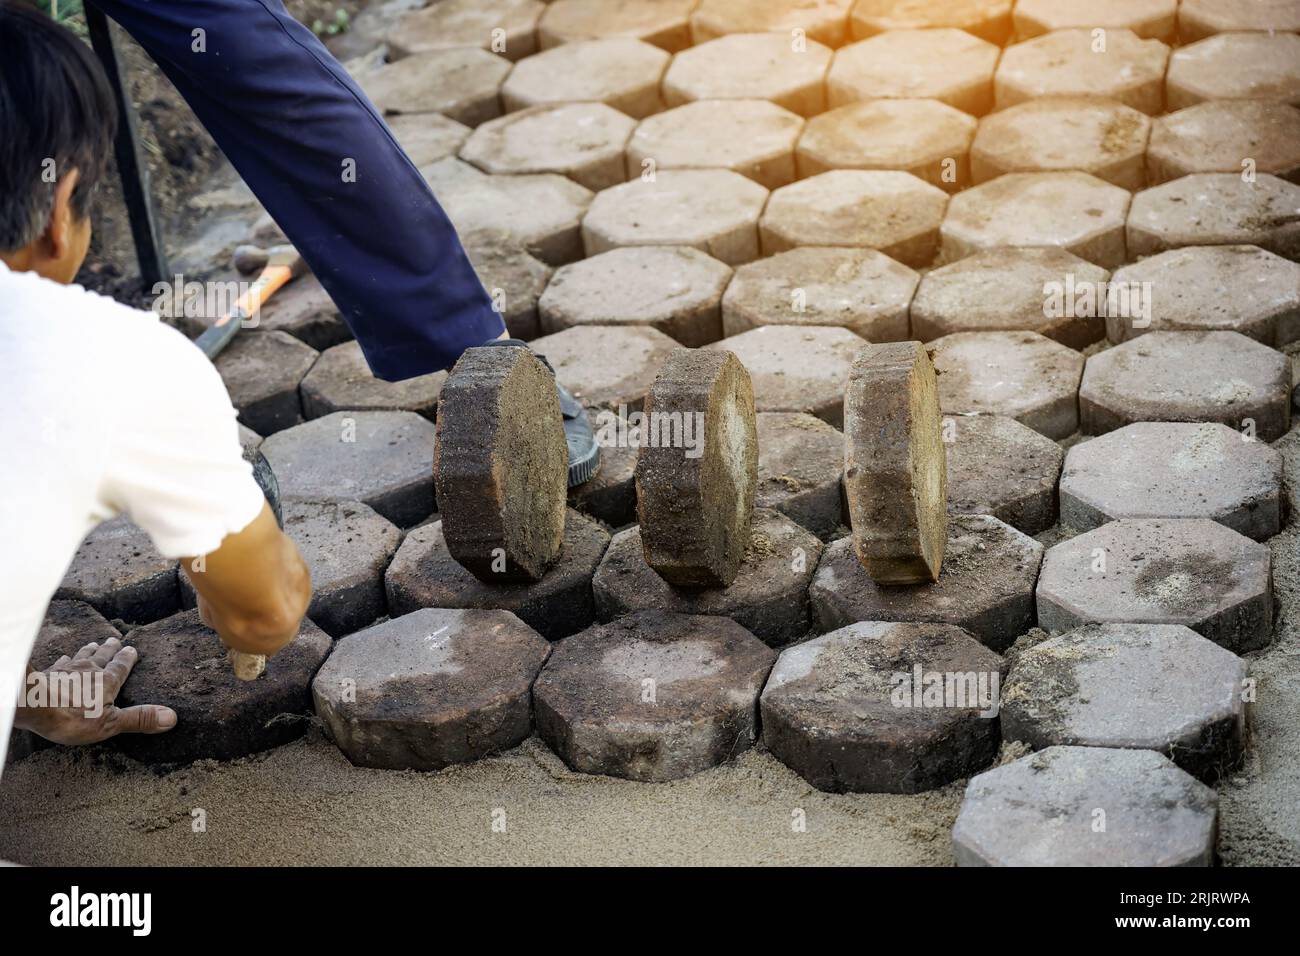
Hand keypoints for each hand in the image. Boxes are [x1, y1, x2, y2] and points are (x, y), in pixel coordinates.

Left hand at [16, 638, 176, 744]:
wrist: (32, 706)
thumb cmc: (72, 717)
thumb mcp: (111, 723)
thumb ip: (139, 719)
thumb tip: (172, 717)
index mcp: (107, 682)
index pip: (121, 666)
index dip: (127, 658)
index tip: (132, 648)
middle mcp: (89, 671)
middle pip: (102, 657)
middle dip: (110, 649)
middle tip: (115, 639)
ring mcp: (67, 671)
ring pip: (82, 657)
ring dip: (90, 651)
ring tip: (94, 644)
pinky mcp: (48, 675)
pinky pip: (59, 664)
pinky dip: (64, 661)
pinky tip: (64, 658)